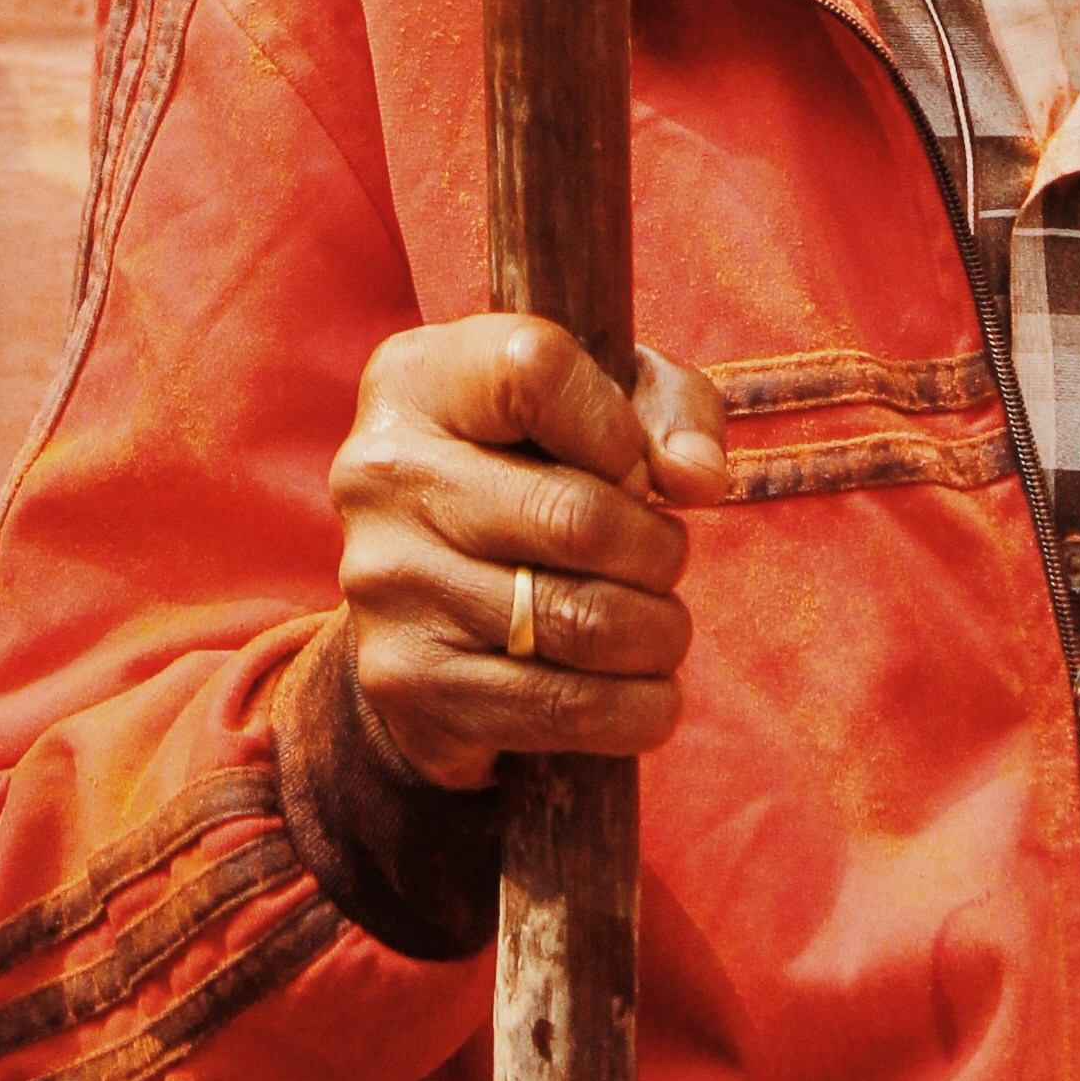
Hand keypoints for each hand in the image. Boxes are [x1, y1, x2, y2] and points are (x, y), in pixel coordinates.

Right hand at [331, 314, 728, 795]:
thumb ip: (673, 410)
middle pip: (578, 517)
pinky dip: (636, 709)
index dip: (619, 427)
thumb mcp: (604, 403)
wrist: (423, 597)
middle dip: (658, 550)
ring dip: (658, 634)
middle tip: (665, 559)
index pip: (537, 370)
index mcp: (417, 380)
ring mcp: (385, 582)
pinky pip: (561, 708)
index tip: (634, 466)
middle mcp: (382, 473)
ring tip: (659, 625)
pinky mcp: (405, 680)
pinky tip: (646, 692)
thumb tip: (697, 479)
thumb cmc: (536, 469)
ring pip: (581, 622)